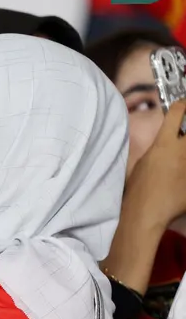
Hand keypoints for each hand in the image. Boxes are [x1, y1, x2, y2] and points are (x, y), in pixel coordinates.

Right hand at [129, 100, 185, 226]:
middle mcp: (181, 150)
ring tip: (179, 158)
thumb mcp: (142, 163)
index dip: (182, 105)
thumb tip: (167, 142)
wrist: (146, 213)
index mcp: (163, 144)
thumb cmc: (137, 189)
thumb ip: (158, 149)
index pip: (177, 113)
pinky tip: (183, 174)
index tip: (184, 105)